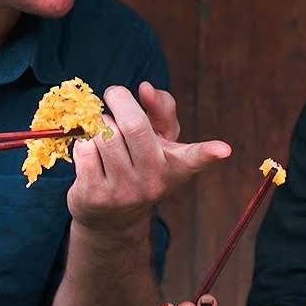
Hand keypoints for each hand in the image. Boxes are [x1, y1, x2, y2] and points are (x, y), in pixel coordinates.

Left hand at [67, 82, 230, 232]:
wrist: (111, 215)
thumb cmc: (140, 161)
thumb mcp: (160, 136)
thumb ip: (161, 107)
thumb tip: (145, 89)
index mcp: (177, 165)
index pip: (196, 158)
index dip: (210, 152)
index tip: (223, 150)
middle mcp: (154, 180)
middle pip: (133, 125)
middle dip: (119, 99)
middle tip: (114, 94)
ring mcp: (124, 191)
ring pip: (104, 134)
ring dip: (99, 123)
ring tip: (105, 133)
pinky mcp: (94, 197)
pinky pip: (83, 149)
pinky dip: (83, 141)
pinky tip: (91, 153)